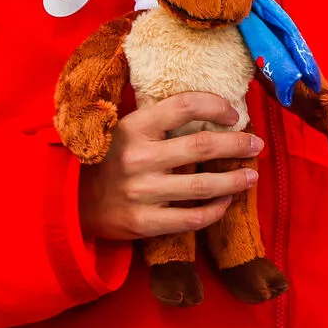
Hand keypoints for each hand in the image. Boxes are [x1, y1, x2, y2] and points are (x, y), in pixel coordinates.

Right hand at [76, 93, 263, 242]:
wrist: (70, 201)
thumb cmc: (109, 159)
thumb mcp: (125, 130)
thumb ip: (160, 121)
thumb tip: (212, 111)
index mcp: (134, 127)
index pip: (184, 105)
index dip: (216, 105)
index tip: (234, 114)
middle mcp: (138, 157)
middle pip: (202, 146)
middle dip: (238, 144)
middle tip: (257, 145)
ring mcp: (141, 192)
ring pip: (203, 186)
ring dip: (235, 180)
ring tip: (251, 176)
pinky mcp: (143, 222)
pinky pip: (191, 218)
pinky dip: (215, 210)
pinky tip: (225, 202)